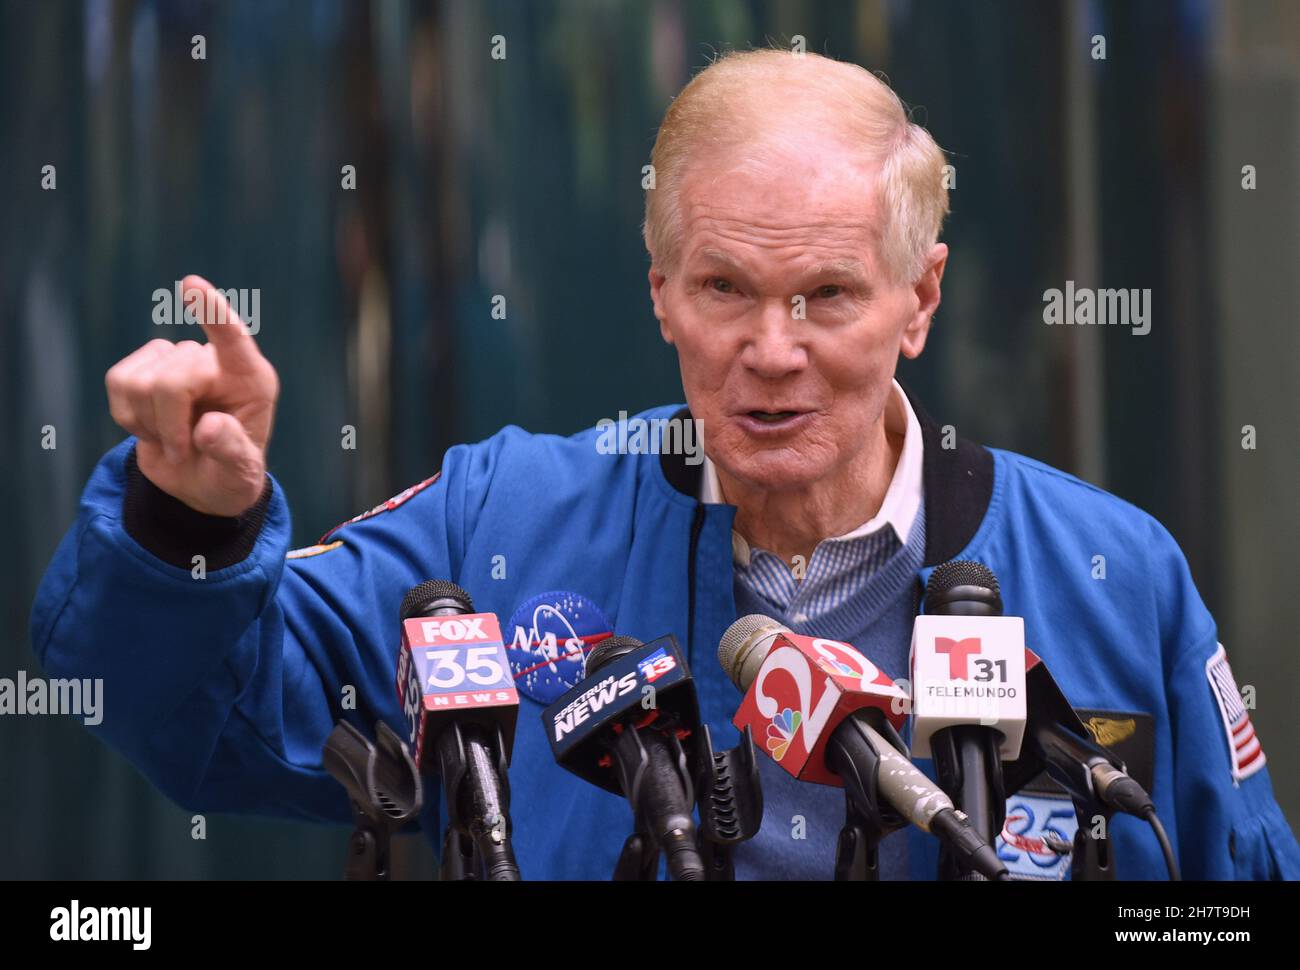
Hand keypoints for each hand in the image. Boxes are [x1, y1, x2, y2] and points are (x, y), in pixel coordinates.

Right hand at [105, 275, 278, 515]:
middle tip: (184, 454)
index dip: (212, 312)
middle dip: (169, 426)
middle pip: (172, 380)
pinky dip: (127, 415)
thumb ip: (230, 453)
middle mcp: (215, 362)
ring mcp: (178, 361)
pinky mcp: (145, 368)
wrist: (202, 482)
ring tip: (172, 439)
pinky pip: (118, 381)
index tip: (191, 285)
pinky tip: (152, 427)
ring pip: (139, 381)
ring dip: (148, 423)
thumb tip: (209, 427)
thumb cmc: (230, 476)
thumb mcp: (239, 475)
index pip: (233, 338)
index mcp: (250, 380)